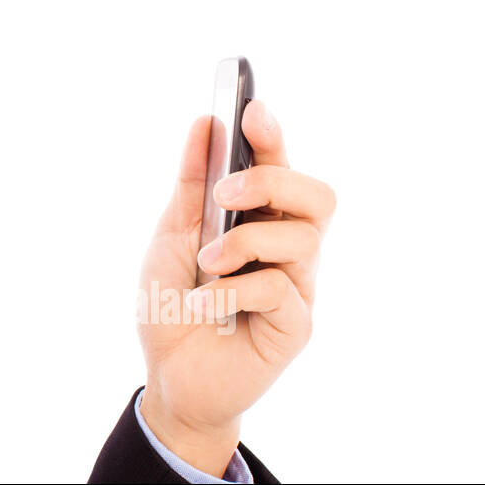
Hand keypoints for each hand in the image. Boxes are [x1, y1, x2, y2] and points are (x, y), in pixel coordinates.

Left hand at [136, 100, 335, 475]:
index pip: (280, 166)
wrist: (168, 375)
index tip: (251, 109)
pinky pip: (280, 289)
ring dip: (243, 242)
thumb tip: (204, 122)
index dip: (272, 136)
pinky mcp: (296, 325)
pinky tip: (206, 305)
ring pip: (302, 238)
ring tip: (205, 264)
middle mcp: (287, 247)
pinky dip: (234, 290)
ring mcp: (298, 286)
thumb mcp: (170, 236)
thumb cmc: (172, 304)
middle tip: (223, 194)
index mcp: (258, 219)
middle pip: (317, 196)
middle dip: (272, 180)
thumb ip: (191, 185)